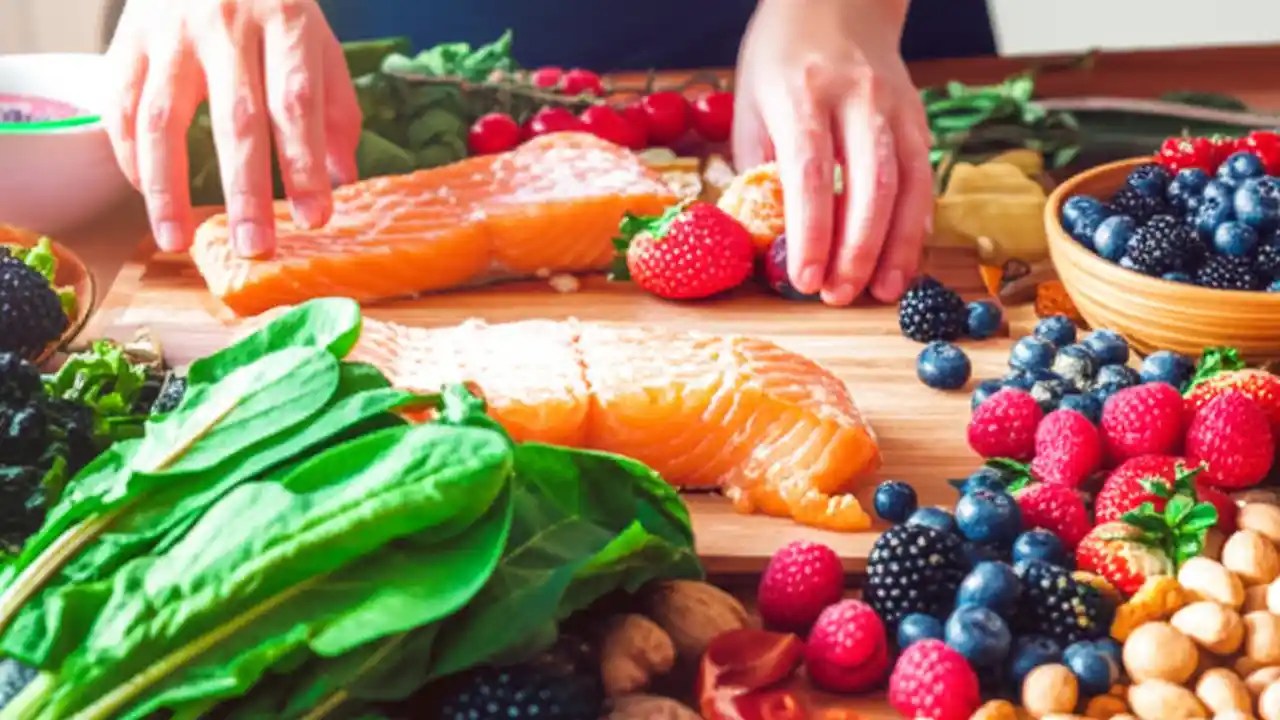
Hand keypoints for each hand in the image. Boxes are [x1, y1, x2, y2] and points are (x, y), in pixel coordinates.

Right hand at [104, 0, 361, 256]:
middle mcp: (225, 24)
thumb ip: (335, 110)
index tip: (315, 219)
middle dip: (246, 192)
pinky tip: (148, 196)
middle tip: (255, 247)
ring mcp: (169, 31)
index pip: (296, 104)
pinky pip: (119, 106)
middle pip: (236, 119)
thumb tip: (342, 181)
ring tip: (177, 241)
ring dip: (167, 188)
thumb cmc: (273, 6)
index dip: (305, 165)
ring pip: (161, 118)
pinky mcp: (127, 39)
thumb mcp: (319, 42)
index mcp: (285, 21)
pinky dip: (130, 157)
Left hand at [733, 0, 931, 304]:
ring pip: (907, 184)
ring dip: (896, 246)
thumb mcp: (751, 105)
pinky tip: (905, 260)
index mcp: (802, 94)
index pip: (810, 174)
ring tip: (881, 292)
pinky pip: (924, 177)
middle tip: (841, 296)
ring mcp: (894, 106)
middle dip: (858, 250)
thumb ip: (760, 168)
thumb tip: (768, 240)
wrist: (835, 2)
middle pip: (869, 184)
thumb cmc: (780, 59)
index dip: (811, 233)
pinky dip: (916, 224)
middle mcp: (855, 98)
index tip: (806, 279)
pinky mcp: (917, 117)